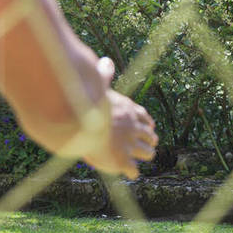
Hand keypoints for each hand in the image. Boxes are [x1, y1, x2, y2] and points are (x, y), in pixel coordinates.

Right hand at [78, 58, 156, 178]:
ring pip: (148, 153)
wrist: (81, 127)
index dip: (147, 124)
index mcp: (130, 111)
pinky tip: (127, 171)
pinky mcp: (123, 161)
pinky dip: (131, 171)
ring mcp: (130, 145)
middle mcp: (134, 128)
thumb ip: (104, 76)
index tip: (150, 127)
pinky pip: (134, 170)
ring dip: (145, 155)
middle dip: (149, 141)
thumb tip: (106, 61)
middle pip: (150, 136)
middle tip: (148, 146)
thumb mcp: (98, 86)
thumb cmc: (87, 106)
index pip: (145, 118)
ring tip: (139, 159)